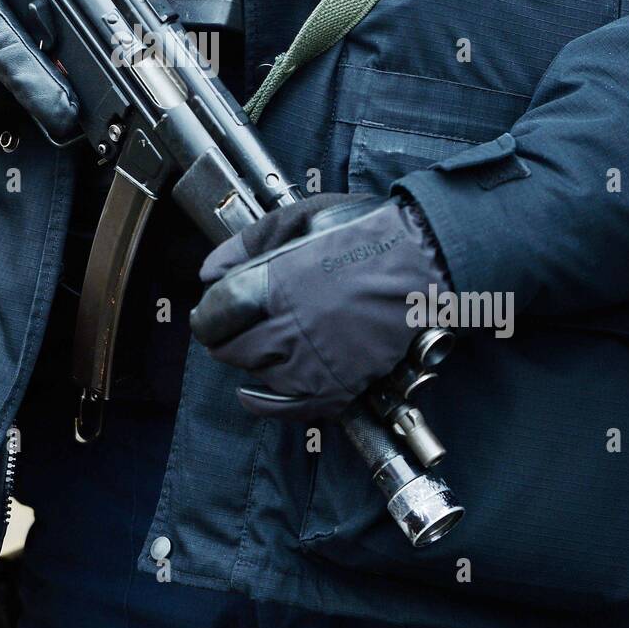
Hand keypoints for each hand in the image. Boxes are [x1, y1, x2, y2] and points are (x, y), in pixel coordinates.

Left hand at [189, 193, 450, 419]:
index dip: (207, 313)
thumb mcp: (296, 219)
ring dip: (253, 358)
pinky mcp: (336, 387)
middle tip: (237, 324)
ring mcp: (313, 363)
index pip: (215, 315)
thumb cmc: (360, 233)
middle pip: (229, 349)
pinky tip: (253, 391)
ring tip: (270, 337)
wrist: (421, 260)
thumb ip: (245, 246)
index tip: (211, 311)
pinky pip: (286, 408)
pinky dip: (265, 401)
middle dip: (224, 336)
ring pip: (256, 373)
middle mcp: (289, 328)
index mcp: (274, 284)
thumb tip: (209, 273)